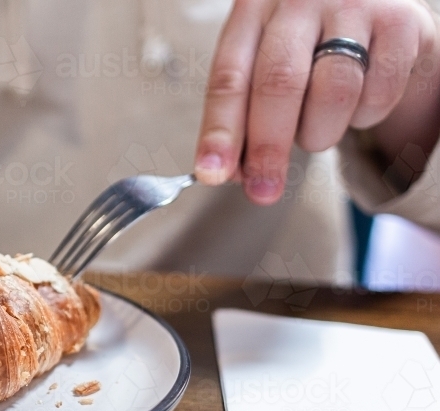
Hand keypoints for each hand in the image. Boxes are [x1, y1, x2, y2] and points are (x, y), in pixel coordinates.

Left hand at [194, 0, 439, 203]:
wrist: (375, 8)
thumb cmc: (306, 46)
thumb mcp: (263, 67)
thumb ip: (243, 116)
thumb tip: (227, 173)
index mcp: (252, 10)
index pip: (228, 77)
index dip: (220, 131)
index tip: (211, 173)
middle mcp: (299, 0)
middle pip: (279, 83)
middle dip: (268, 147)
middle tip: (263, 191)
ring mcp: (353, 5)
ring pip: (333, 93)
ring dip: (320, 133)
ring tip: (316, 131)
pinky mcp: (400, 22)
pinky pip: (379, 92)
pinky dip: (365, 115)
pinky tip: (358, 103)